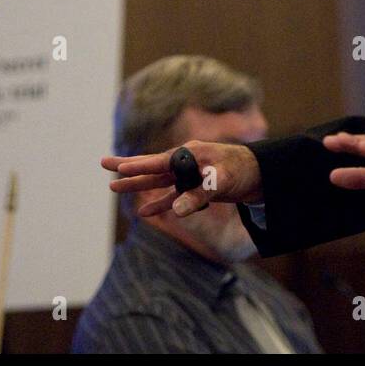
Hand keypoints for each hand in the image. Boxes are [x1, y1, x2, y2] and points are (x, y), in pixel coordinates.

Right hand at [102, 139, 262, 216]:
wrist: (261, 174)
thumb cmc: (244, 170)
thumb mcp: (222, 182)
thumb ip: (198, 195)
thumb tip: (175, 210)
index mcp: (190, 154)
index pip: (159, 161)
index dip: (139, 166)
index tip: (119, 169)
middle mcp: (186, 162)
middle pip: (151, 166)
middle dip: (128, 168)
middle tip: (103, 164)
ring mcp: (189, 175)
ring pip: (158, 181)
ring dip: (138, 186)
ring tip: (113, 188)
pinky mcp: (195, 188)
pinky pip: (173, 196)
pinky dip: (160, 203)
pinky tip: (144, 211)